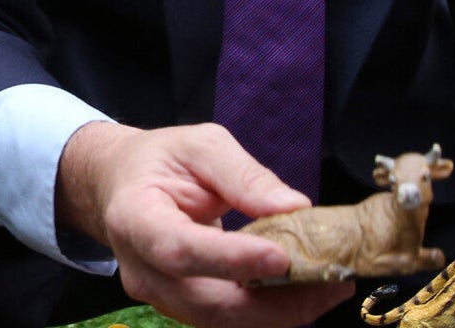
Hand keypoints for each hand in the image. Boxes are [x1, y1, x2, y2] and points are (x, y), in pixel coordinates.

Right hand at [56, 122, 353, 327]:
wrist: (123, 186)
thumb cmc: (159, 161)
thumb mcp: (200, 145)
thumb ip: (243, 174)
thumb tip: (294, 207)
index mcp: (135, 218)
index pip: (180, 249)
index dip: (231, 259)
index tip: (283, 257)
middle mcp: (142, 270)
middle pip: (208, 303)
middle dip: (275, 301)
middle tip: (331, 280)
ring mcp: (161, 297)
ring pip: (224, 321)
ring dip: (282, 311)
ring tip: (329, 286)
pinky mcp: (183, 308)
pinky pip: (230, 320)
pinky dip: (272, 311)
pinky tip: (306, 291)